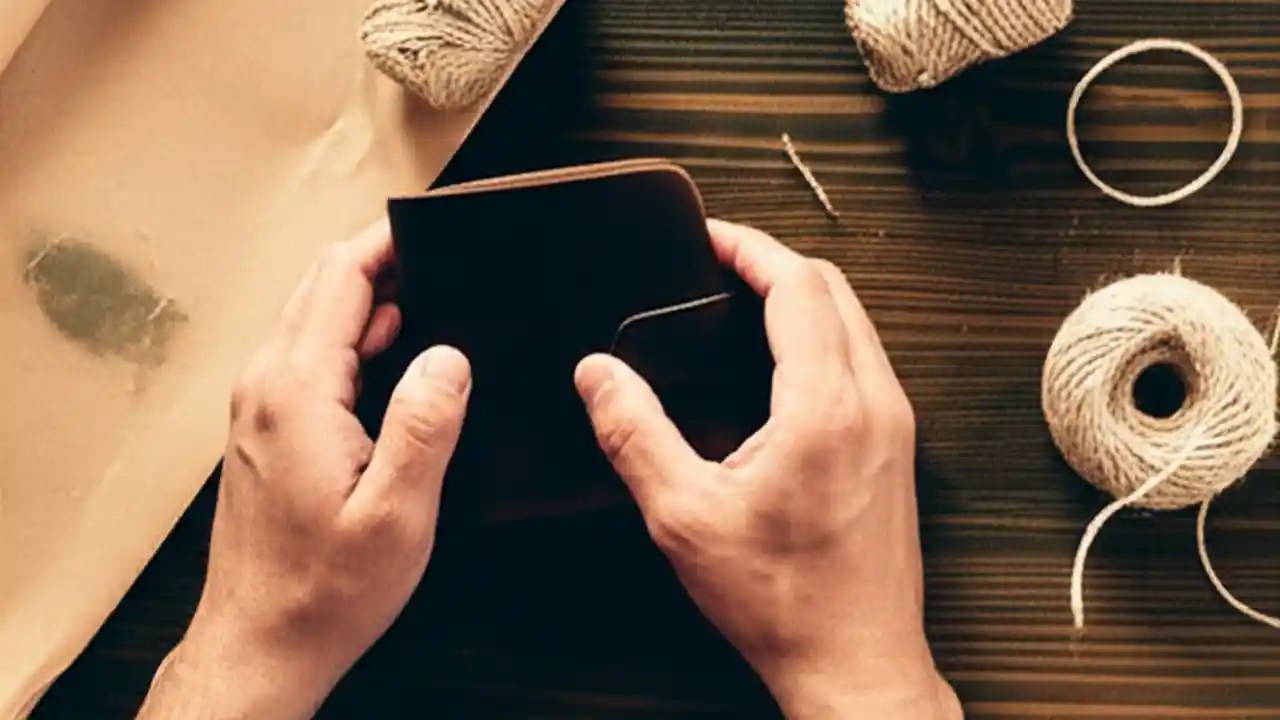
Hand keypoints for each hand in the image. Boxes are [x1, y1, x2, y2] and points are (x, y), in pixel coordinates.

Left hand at [139, 221, 471, 718]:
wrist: (263, 642)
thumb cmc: (323, 590)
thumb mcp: (397, 513)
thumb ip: (425, 424)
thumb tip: (448, 356)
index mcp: (297, 392)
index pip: (340, 276)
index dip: (389, 241)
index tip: (434, 228)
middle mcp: (267, 386)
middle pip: (322, 284)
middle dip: (384, 262)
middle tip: (447, 265)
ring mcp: (260, 405)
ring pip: (315, 317)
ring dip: (370, 301)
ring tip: (432, 312)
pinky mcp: (267, 427)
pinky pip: (311, 355)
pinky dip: (353, 339)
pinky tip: (393, 363)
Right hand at [574, 220, 959, 719]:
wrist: (854, 663)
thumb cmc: (783, 602)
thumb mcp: (684, 516)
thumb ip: (634, 434)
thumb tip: (598, 375)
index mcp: (825, 407)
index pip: (797, 285)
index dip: (749, 247)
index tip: (711, 237)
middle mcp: (875, 404)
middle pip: (835, 289)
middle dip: (776, 261)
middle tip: (722, 261)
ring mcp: (895, 425)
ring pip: (857, 321)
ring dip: (804, 296)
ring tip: (745, 299)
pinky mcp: (897, 448)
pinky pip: (865, 359)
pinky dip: (824, 335)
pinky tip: (782, 361)